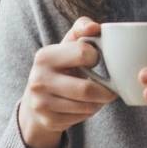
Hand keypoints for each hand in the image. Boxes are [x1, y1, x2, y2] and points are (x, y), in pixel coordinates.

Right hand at [19, 17, 117, 147]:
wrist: (35, 102)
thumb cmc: (59, 67)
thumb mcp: (65, 46)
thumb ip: (81, 30)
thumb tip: (94, 27)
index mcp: (45, 56)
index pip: (83, 53)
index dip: (96, 57)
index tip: (95, 60)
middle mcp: (39, 80)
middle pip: (86, 89)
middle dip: (106, 91)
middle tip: (112, 89)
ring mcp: (42, 103)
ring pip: (87, 106)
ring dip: (99, 102)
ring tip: (98, 96)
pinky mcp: (49, 120)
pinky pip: (81, 118)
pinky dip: (90, 112)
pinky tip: (85, 106)